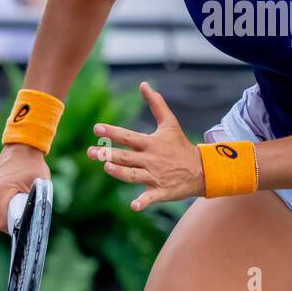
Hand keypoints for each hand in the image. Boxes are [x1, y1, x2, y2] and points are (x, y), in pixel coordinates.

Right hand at [0, 142, 52, 233]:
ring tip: (20, 198)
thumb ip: (35, 206)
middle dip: (13, 218)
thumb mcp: (40, 187)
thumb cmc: (33, 166)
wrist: (21, 147)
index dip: (14, 228)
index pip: (2, 223)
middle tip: (26, 209)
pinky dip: (5, 203)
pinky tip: (14, 194)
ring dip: (9, 210)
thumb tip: (34, 224)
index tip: (25, 225)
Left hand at [86, 81, 203, 211]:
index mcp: (151, 143)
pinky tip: (133, 206)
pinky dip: (142, 202)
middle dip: (108, 154)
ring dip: (120, 172)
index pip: (128, 137)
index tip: (96, 128)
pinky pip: (149, 198)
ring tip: (106, 167)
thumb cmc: (180, 145)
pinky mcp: (160, 191)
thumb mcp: (170, 123)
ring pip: (133, 175)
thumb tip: (143, 84)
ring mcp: (155, 176)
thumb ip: (156, 104)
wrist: (201, 170)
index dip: (112, 132)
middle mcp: (151, 159)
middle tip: (90, 152)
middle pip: (126, 157)